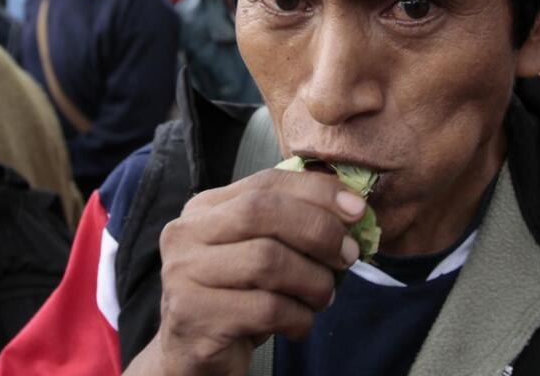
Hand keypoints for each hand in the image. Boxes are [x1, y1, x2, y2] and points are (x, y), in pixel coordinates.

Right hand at [127, 168, 364, 374]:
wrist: (193, 357)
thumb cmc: (236, 299)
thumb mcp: (258, 251)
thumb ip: (290, 224)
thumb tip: (351, 207)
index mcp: (203, 209)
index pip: (265, 182)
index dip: (317, 191)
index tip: (357, 209)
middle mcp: (185, 235)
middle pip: (262, 212)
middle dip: (318, 231)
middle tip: (348, 255)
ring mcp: (183, 275)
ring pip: (267, 261)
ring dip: (313, 281)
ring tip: (324, 297)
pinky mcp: (194, 317)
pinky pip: (266, 309)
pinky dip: (298, 317)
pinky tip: (299, 325)